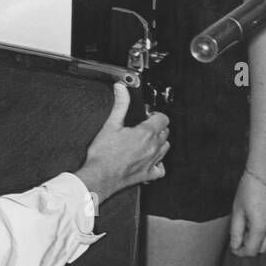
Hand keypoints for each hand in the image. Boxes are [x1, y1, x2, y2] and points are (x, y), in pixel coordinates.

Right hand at [74, 82, 169, 205]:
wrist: (100, 176)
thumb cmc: (104, 154)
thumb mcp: (110, 124)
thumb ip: (120, 105)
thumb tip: (121, 89)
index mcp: (146, 133)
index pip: (163, 118)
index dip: (155, 115)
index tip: (148, 116)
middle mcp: (153, 147)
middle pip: (165, 132)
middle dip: (157, 127)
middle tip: (144, 127)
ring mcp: (152, 161)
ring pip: (166, 148)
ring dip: (159, 143)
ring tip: (147, 142)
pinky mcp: (148, 174)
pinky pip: (161, 169)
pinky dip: (159, 163)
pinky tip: (150, 160)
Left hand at [229, 170, 265, 256]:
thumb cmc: (249, 189)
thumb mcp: (238, 211)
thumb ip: (236, 231)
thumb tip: (235, 246)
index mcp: (260, 228)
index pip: (251, 251)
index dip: (241, 252)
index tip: (235, 247)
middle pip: (263, 248)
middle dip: (251, 246)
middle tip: (242, 235)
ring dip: (262, 238)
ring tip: (252, 223)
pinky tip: (263, 218)